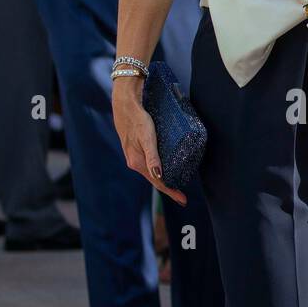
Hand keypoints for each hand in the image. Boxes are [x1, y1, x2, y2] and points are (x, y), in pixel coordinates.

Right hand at [112, 79, 186, 205]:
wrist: (125, 106)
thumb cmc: (138, 120)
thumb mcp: (148, 138)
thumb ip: (153, 157)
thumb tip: (158, 176)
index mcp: (137, 162)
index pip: (157, 182)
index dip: (170, 192)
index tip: (183, 200)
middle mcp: (135, 162)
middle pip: (154, 179)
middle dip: (168, 188)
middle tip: (181, 196)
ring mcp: (135, 156)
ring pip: (151, 172)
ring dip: (163, 179)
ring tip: (175, 185)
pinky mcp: (136, 150)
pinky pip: (149, 164)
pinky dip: (158, 170)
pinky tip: (165, 168)